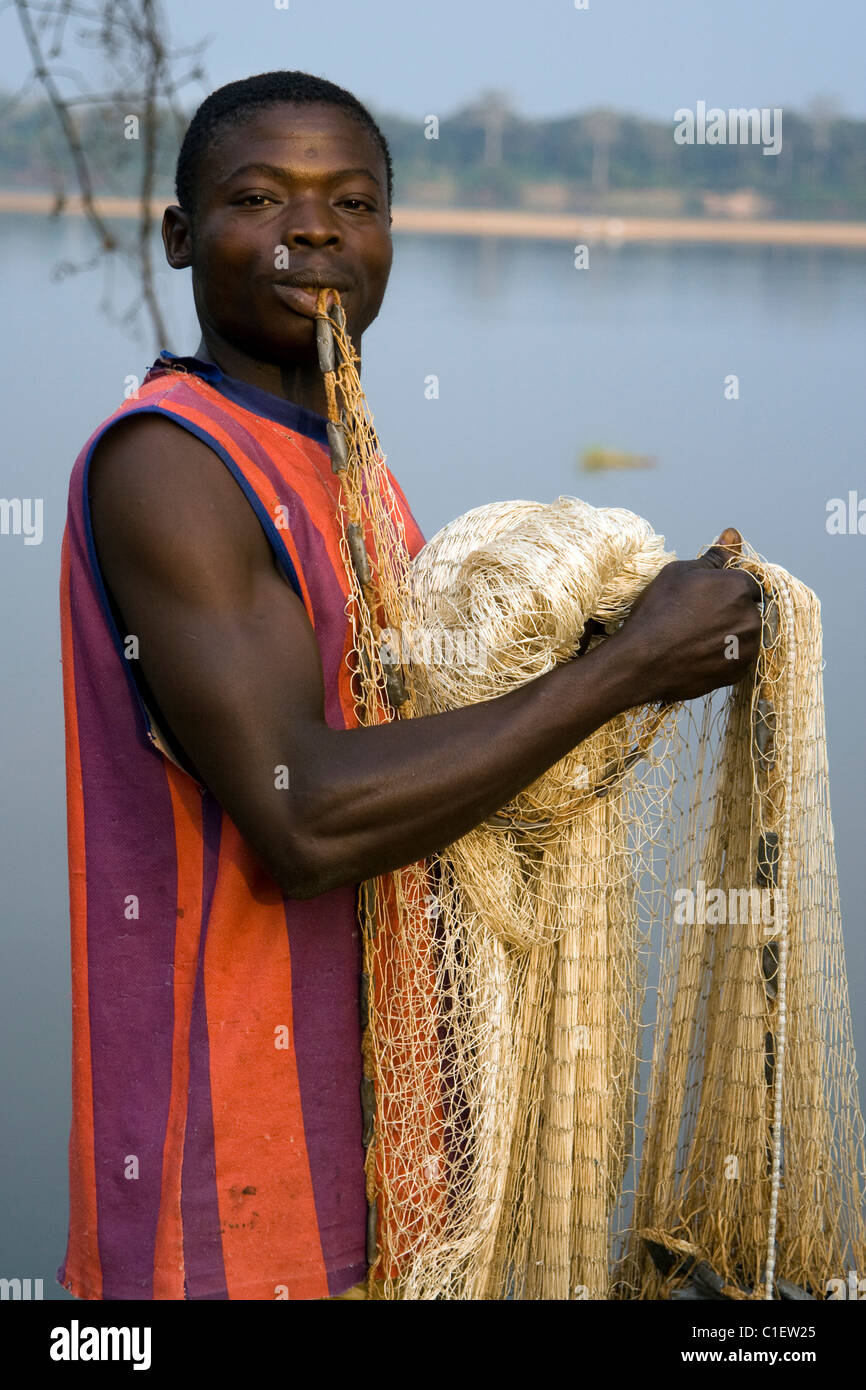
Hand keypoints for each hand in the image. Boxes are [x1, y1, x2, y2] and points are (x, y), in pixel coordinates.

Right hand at [613, 527, 762, 703]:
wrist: (641, 663)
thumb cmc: (657, 612)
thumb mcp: (679, 573)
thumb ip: (714, 557)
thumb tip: (733, 534)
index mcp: (739, 587)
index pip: (747, 582)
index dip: (726, 588)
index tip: (705, 598)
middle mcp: (751, 618)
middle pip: (747, 609)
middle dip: (729, 611)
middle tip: (694, 619)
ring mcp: (746, 649)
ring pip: (743, 635)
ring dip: (727, 634)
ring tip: (693, 639)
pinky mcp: (737, 673)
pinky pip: (736, 658)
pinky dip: (722, 656)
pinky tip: (696, 654)